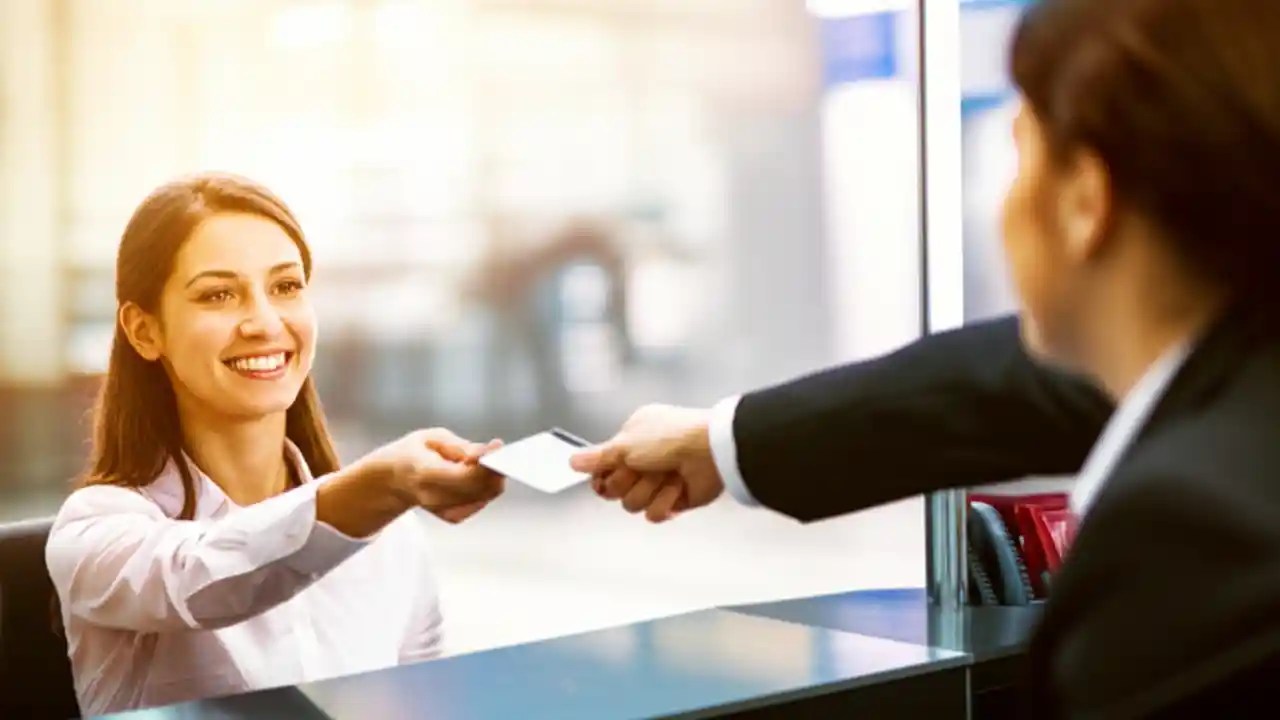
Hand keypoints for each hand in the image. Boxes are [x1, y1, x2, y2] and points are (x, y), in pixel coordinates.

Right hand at [354, 428, 505, 523]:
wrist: (392, 482)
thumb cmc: (411, 455)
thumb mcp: (430, 438)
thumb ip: (459, 446)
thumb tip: (484, 453)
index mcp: (424, 474)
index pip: (464, 474)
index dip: (486, 461)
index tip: (498, 446)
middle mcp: (434, 497)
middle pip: (480, 488)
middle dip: (494, 468)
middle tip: (495, 450)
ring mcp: (443, 511)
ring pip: (486, 495)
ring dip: (490, 477)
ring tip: (477, 461)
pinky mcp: (453, 517)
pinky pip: (482, 501)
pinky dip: (484, 488)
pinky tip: (472, 476)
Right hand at [570, 404, 723, 522]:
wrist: (711, 451)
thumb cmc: (671, 437)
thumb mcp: (626, 444)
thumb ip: (598, 457)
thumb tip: (572, 461)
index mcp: (631, 440)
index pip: (603, 468)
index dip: (603, 476)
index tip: (605, 475)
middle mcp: (643, 461)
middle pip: (615, 490)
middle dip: (627, 481)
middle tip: (641, 468)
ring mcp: (658, 482)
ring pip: (633, 504)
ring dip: (648, 490)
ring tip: (666, 475)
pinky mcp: (674, 500)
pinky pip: (654, 515)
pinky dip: (665, 502)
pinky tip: (677, 488)